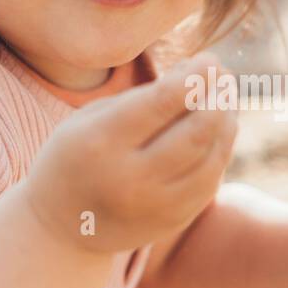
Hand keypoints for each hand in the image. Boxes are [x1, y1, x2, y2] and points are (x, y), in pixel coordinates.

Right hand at [22, 52, 238, 253]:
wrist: (60, 229)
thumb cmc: (78, 156)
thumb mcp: (91, 119)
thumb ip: (142, 96)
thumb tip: (198, 73)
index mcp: (100, 142)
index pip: (162, 102)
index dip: (195, 76)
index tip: (209, 59)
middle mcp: (129, 178)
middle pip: (196, 131)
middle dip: (217, 97)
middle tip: (224, 75)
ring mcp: (154, 205)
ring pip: (211, 158)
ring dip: (227, 121)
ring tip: (226, 98)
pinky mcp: (171, 221)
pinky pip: (210, 182)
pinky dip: (221, 150)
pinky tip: (221, 129)